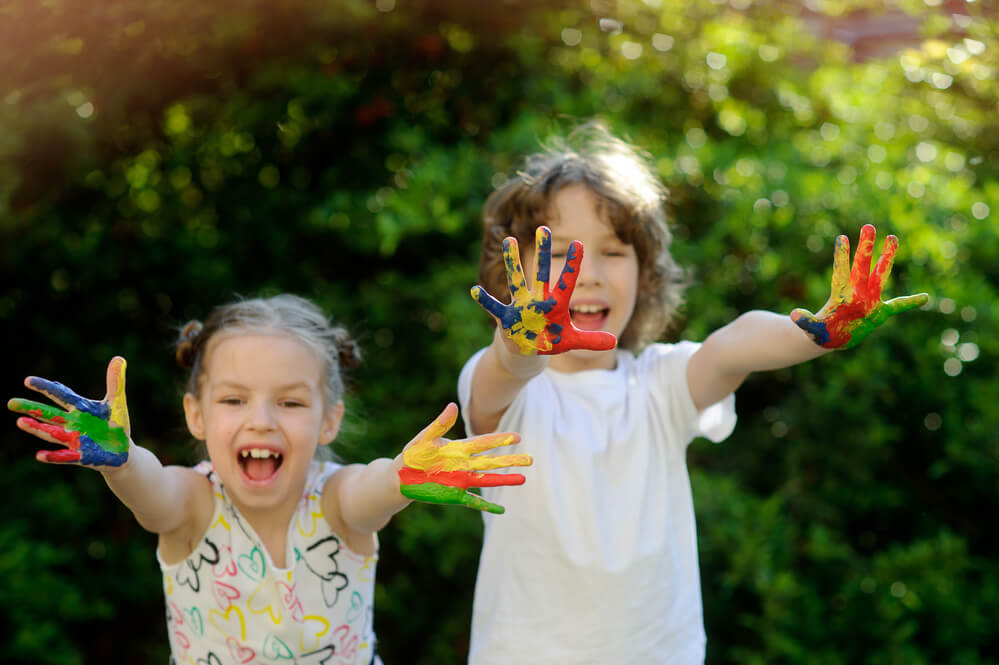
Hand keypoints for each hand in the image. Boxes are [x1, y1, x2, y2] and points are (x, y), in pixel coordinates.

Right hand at [8, 356, 130, 466]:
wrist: (123, 450)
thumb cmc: (115, 424)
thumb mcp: (117, 402)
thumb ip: (115, 382)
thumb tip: (118, 358)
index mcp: (80, 408)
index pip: (61, 395)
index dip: (46, 388)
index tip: (28, 380)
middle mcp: (72, 423)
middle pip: (49, 414)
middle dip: (31, 408)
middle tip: (11, 402)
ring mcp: (74, 440)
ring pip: (52, 433)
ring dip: (37, 428)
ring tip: (20, 422)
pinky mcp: (81, 456)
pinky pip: (65, 456)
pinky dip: (54, 456)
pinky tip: (39, 455)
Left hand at [398, 403, 531, 513]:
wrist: (400, 478)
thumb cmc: (412, 455)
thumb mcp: (424, 439)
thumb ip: (439, 425)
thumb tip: (453, 406)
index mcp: (458, 449)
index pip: (483, 443)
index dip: (500, 440)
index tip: (517, 437)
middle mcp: (464, 465)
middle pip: (491, 462)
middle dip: (510, 460)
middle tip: (530, 459)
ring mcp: (461, 481)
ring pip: (487, 480)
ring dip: (504, 480)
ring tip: (523, 479)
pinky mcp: (454, 496)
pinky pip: (473, 502)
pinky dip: (486, 506)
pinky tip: (501, 511)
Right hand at [470, 225, 616, 355]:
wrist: (527, 349)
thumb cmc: (550, 340)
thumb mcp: (571, 341)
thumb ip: (591, 340)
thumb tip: (614, 343)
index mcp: (555, 303)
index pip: (566, 281)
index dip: (572, 264)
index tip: (579, 244)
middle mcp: (537, 299)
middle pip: (541, 272)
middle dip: (542, 252)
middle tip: (544, 228)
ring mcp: (520, 306)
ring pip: (516, 280)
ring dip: (512, 262)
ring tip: (509, 240)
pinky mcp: (506, 317)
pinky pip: (494, 307)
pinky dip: (485, 301)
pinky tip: (475, 291)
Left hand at [791, 224, 927, 348]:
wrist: (832, 338)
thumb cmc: (819, 332)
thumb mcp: (812, 329)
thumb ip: (806, 321)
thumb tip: (794, 314)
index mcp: (840, 294)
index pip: (841, 271)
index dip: (841, 256)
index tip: (841, 237)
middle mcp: (857, 292)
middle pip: (862, 265)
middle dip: (865, 247)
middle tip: (868, 226)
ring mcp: (870, 300)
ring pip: (880, 275)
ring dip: (887, 258)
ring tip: (893, 237)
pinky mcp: (880, 313)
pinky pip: (898, 306)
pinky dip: (910, 303)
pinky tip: (925, 297)